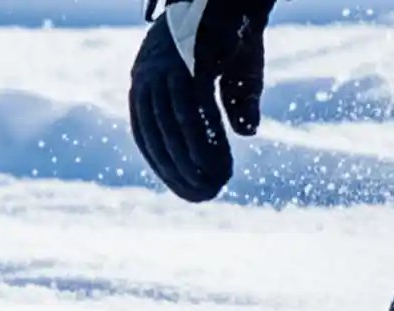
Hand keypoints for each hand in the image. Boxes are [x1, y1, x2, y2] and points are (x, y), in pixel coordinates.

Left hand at [130, 0, 273, 201]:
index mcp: (146, 76)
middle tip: (202, 196)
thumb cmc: (237, 31)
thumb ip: (238, 104)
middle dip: (178, 171)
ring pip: (173, 129)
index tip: (181, 187)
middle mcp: (147, 73)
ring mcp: (164, 68)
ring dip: (193, 164)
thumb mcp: (237, 74)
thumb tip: (247, 133)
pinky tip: (217, 166)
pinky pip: (193, 114)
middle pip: (156, 136)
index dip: (162, 164)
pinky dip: (204, 144)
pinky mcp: (187, 64)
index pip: (146, 132)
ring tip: (212, 187)